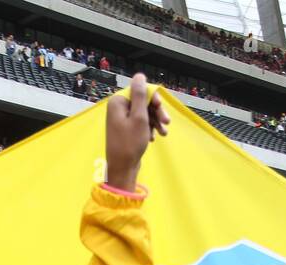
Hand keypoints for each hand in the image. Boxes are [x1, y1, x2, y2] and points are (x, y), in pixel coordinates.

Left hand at [105, 73, 168, 192]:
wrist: (122, 169)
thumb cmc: (130, 143)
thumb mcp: (139, 117)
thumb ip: (140, 95)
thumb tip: (139, 75)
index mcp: (118, 102)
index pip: (140, 91)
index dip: (153, 99)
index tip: (162, 109)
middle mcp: (118, 108)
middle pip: (143, 103)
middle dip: (156, 112)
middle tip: (167, 122)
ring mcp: (121, 120)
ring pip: (144, 114)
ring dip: (155, 121)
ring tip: (164, 133)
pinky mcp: (125, 130)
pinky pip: (140, 123)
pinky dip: (149, 128)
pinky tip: (154, 138)